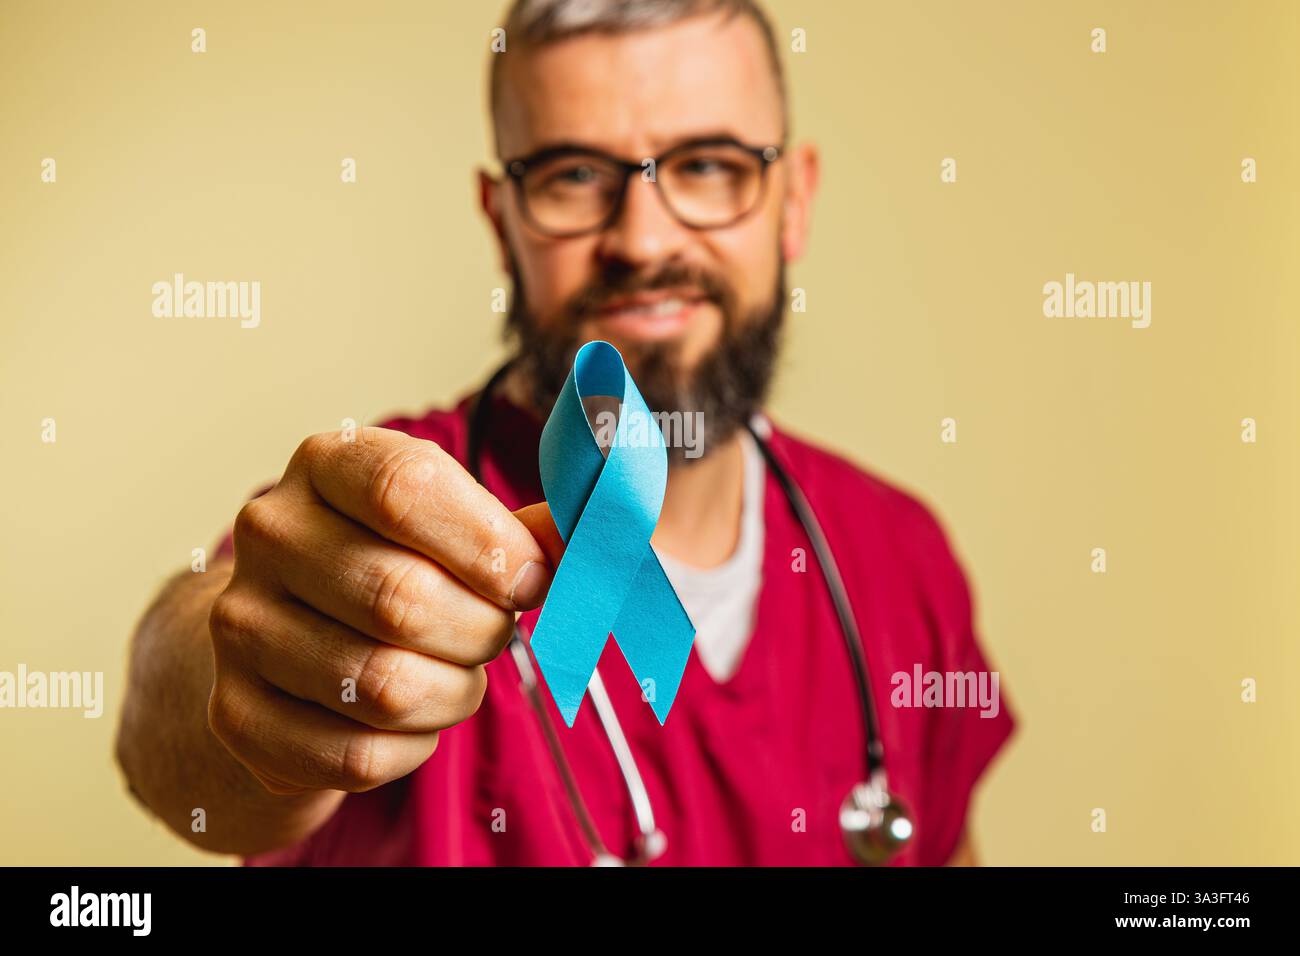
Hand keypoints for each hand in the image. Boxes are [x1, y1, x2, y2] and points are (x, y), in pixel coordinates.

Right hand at [207, 427, 562, 795]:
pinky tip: (414, 717)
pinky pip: (357, 754)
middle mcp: (269, 535)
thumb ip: (522, 532)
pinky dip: (413, 746)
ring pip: (383, 686)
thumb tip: (591, 538)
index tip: (533, 578)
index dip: (489, 544)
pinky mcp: (238, 716)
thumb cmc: (394, 565)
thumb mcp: (452, 524)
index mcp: (327, 464)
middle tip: (496, 631)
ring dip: (453, 692)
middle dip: (481, 629)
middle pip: (400, 597)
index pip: (405, 488)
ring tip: (455, 671)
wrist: (289, 638)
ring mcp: (241, 626)